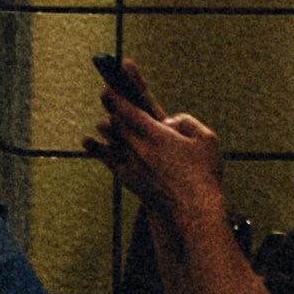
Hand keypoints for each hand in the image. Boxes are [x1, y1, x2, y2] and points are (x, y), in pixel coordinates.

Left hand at [91, 97, 223, 217]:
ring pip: (109, 138)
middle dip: (111, 106)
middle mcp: (138, 147)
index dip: (118, 95)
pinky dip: (96, 148)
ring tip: (107, 119)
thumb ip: (186, 122)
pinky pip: (105, 159)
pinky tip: (88, 141)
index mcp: (157, 135)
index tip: (111, 85)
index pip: (129, 109)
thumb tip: (167, 120)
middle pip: (116, 121)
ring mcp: (130, 163)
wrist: (192, 208)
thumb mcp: (206, 139)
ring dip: (107, 126)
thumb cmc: (204, 174)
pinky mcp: (126, 177)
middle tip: (107, 94)